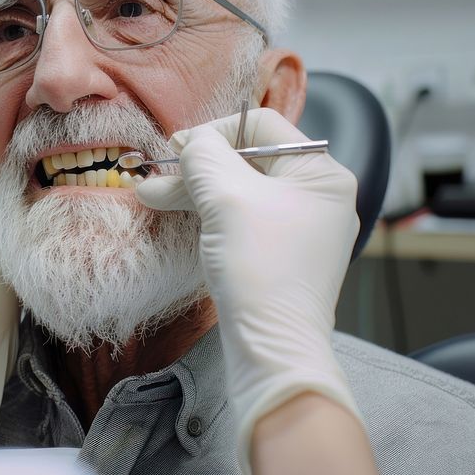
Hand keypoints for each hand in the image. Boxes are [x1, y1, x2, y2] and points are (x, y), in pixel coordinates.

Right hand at [136, 108, 363, 474]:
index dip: (215, 131)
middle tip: (157, 176)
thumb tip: (191, 142)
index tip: (176, 149)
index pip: (262, 127)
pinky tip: (180, 215)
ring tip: (153, 196)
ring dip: (198, 191)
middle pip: (251, 159)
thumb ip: (204, 155)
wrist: (273, 347)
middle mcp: (320, 196)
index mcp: (321, 173)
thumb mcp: (226, 197)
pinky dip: (213, 215)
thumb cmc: (259, 265)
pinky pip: (246, 219)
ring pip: (244, 191)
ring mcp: (304, 228)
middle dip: (199, 167)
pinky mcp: (285, 255)